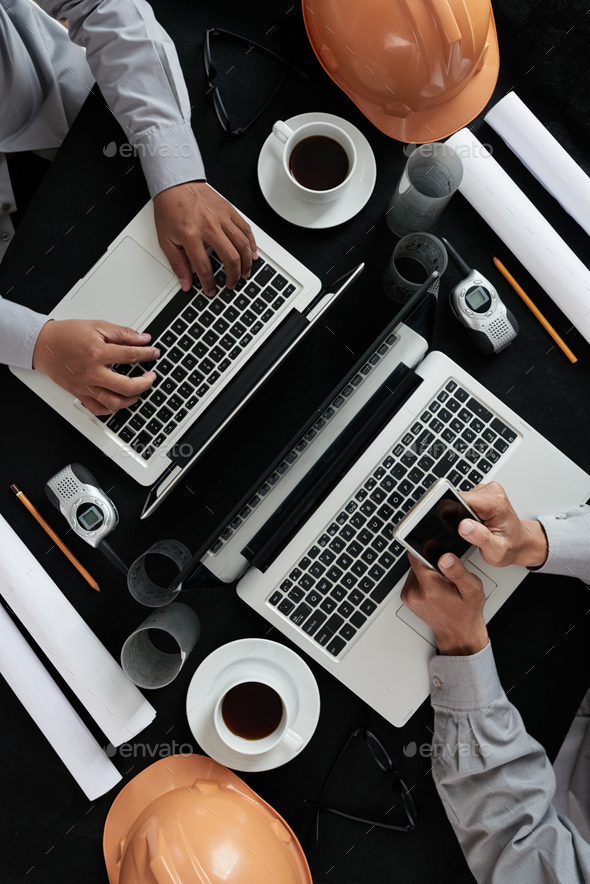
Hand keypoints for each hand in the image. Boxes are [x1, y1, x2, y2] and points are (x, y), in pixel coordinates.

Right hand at [33, 319, 158, 415]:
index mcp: (97, 353)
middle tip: (151, 377)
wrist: (43, 345)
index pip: (131, 356)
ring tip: (138, 390)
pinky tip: (119, 401)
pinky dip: (112, 409)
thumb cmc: (67, 335)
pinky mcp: (79, 394)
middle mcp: (92, 372)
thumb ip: (122, 333)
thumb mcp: (97, 326)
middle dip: (145, 383)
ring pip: (114, 403)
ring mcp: (85, 386)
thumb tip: (143, 339)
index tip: (154, 353)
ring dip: (132, 399)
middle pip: (127, 386)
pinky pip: (98, 409)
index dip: (147, 355)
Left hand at [153, 181, 257, 296]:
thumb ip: (177, 263)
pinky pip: (246, 229)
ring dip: (246, 263)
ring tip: (245, 273)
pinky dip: (252, 243)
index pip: (204, 267)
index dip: (209, 283)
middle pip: (230, 257)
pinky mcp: (229, 210)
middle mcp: (208, 226)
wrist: (176, 183)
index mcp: (191, 235)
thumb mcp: (166, 239)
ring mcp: (221, 217)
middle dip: (233, 276)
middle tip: (232, 284)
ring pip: (242, 244)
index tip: (211, 290)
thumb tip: (186, 283)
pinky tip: (252, 254)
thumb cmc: (170, 209)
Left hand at [402, 552, 488, 655]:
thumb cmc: (466, 613)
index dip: (427, 549)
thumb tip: (444, 557)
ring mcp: (408, 596)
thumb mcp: (472, 589)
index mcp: (429, 589)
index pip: (416, 556)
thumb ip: (457, 570)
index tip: (436, 550)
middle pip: (416, 562)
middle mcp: (414, 593)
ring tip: (442, 584)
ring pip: (414, 569)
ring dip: (427, 572)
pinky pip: (413, 579)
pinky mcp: (407, 598)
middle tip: (445, 575)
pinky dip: (423, 580)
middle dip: (431, 563)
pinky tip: (435, 588)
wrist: (457, 633)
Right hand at [458, 482, 547, 568]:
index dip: (455, 512)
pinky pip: (465, 500)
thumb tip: (463, 525)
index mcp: (496, 504)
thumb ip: (480, 538)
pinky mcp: (483, 493)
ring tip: (476, 526)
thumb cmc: (512, 546)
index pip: (463, 499)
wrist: (521, 542)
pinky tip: (476, 521)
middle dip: (459, 515)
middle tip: (471, 531)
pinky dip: (466, 511)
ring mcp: (488, 491)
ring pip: (461, 498)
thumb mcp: (497, 551)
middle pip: (460, 498)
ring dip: (463, 513)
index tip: (459, 526)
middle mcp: (493, 492)